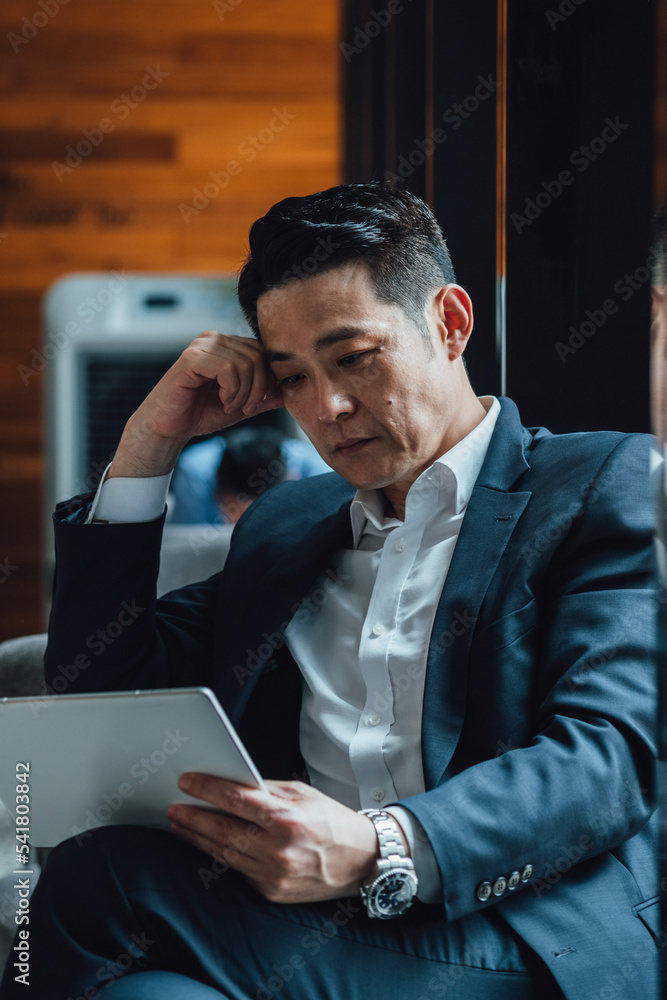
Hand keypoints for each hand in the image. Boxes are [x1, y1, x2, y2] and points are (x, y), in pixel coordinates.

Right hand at [108, 330, 283, 477]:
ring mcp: (202, 345)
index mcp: (227, 345)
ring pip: (245, 364)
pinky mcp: (192, 358)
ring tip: (231, 407)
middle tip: (246, 409)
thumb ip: (265, 396)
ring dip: (244, 393)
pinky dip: (232, 391)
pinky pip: (228, 369)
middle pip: (258, 356)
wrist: (168, 428)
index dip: (268, 379)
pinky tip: (223, 402)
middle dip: (258, 388)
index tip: (259, 403)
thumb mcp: (242, 404)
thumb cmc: (201, 413)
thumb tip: (291, 389)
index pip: (263, 352)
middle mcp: (214, 338)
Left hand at [167, 775, 382, 902]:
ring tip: (180, 826)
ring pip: (224, 854)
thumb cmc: (332, 821)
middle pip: (223, 830)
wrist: (362, 860)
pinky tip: (207, 845)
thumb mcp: (303, 794)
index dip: (206, 789)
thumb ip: (266, 790)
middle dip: (193, 818)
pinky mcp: (272, 892)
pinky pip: (239, 871)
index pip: (235, 800)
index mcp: (286, 818)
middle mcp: (278, 848)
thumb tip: (231, 784)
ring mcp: (273, 874)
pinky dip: (221, 856)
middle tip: (174, 808)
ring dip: (198, 839)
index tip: (187, 782)